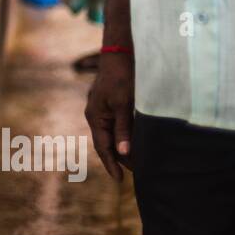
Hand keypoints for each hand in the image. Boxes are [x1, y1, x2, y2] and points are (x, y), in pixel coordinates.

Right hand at [85, 52, 134, 180]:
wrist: (119, 54)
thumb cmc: (122, 78)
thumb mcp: (124, 105)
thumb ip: (123, 129)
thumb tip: (124, 153)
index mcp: (95, 117)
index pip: (103, 147)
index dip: (111, 164)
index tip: (120, 180)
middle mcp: (95, 115)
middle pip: (107, 143)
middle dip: (121, 158)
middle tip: (138, 172)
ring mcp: (101, 109)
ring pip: (112, 134)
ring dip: (124, 146)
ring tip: (139, 160)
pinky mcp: (108, 104)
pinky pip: (115, 125)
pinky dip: (125, 135)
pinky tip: (135, 139)